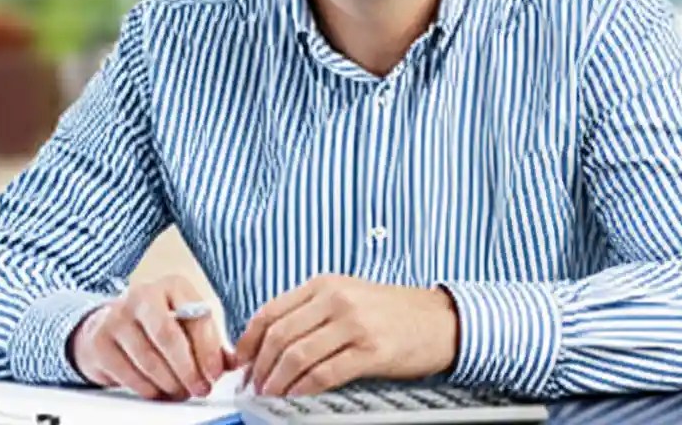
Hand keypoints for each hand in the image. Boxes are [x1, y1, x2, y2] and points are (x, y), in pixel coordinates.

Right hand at [68, 275, 233, 400]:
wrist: (108, 325)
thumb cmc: (156, 324)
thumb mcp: (186, 324)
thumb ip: (210, 342)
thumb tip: (232, 362)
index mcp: (172, 286)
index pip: (196, 317)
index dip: (208, 350)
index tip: (215, 373)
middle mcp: (142, 294)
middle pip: (169, 337)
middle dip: (188, 369)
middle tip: (200, 388)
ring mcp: (117, 316)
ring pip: (149, 359)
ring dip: (170, 383)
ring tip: (181, 392)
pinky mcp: (101, 341)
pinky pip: (130, 374)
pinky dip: (149, 389)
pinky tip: (159, 391)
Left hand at [233, 275, 459, 396]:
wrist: (441, 320)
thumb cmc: (393, 312)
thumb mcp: (347, 296)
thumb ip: (311, 312)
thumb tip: (270, 343)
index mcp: (324, 284)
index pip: (270, 311)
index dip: (248, 341)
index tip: (240, 362)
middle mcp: (336, 299)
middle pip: (279, 335)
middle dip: (260, 366)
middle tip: (254, 385)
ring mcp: (354, 323)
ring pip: (297, 355)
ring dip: (277, 381)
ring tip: (271, 395)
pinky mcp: (371, 351)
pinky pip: (325, 374)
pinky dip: (303, 389)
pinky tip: (296, 396)